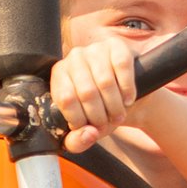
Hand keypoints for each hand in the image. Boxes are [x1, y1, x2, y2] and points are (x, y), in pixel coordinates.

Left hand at [49, 38, 143, 152]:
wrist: (127, 99)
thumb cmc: (101, 112)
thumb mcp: (85, 130)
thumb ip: (77, 141)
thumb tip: (88, 134)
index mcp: (59, 75)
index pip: (65, 98)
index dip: (79, 119)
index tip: (89, 128)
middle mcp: (74, 57)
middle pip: (86, 92)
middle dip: (100, 115)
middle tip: (108, 123)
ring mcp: (95, 49)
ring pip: (105, 82)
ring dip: (115, 106)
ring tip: (118, 114)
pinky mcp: (116, 46)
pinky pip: (122, 67)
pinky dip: (127, 89)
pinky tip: (128, 99)